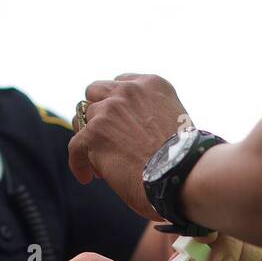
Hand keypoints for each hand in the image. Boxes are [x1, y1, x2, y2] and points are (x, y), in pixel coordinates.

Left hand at [68, 74, 187, 219]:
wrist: (184, 173)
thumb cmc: (186, 159)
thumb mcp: (176, 121)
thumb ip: (154, 116)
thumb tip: (139, 135)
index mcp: (152, 84)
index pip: (121, 84)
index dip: (116, 104)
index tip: (119, 123)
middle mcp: (128, 91)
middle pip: (96, 93)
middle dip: (97, 114)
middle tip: (103, 138)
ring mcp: (109, 110)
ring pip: (82, 119)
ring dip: (88, 139)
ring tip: (98, 163)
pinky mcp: (95, 134)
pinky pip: (75, 146)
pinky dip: (78, 163)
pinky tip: (87, 177)